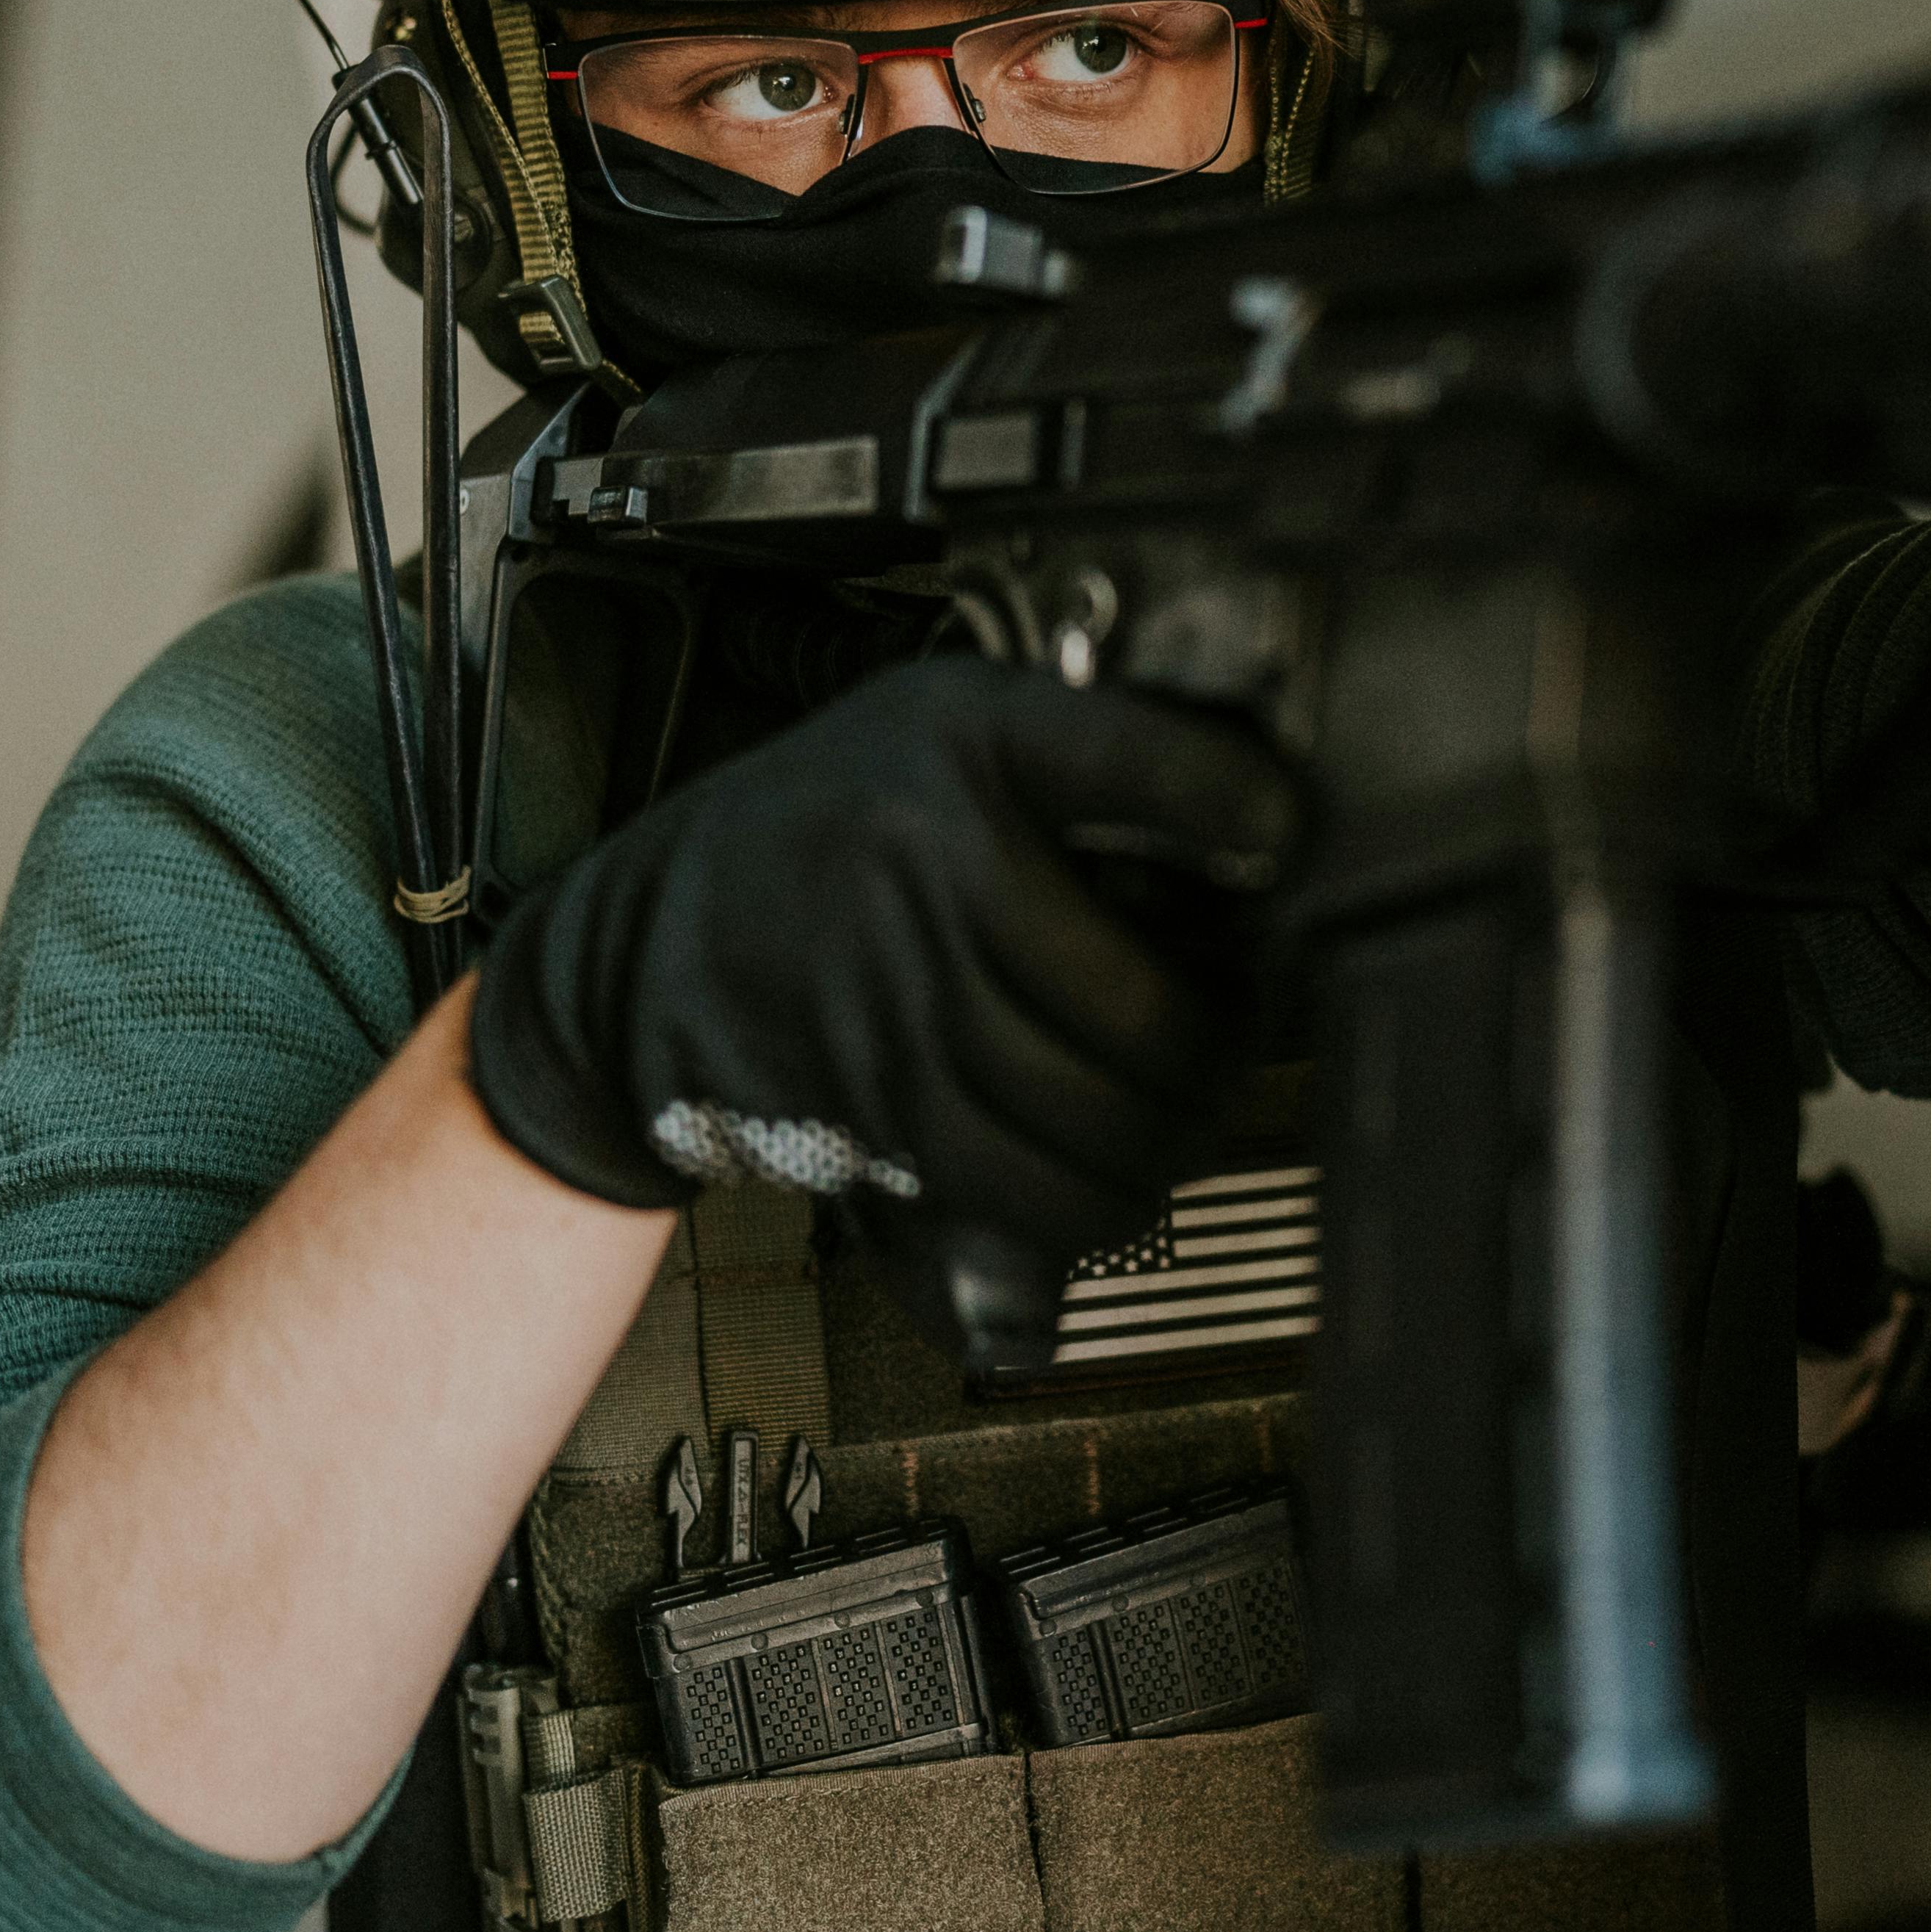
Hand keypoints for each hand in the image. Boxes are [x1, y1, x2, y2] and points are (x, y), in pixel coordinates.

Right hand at [463, 658, 1301, 1286]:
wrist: (644, 948)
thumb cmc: (822, 829)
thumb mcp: (939, 730)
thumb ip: (1078, 756)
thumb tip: (1247, 821)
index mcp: (961, 749)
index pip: (1122, 755)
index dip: (1225, 797)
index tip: (1286, 832)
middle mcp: (928, 868)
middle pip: (1134, 1002)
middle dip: (1216, 1049)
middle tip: (1239, 1041)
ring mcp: (895, 997)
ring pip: (1083, 1112)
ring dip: (1162, 1141)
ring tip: (1183, 1119)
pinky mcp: (874, 1103)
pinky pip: (1014, 1182)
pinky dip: (1088, 1201)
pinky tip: (1113, 1177)